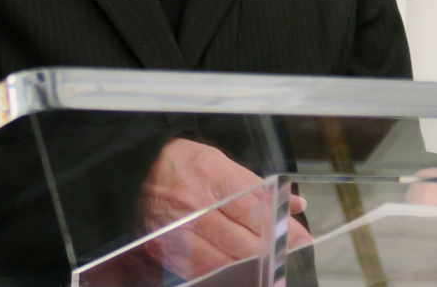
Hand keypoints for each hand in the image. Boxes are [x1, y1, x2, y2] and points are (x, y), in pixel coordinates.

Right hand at [137, 137, 311, 279]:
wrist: (136, 170)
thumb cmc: (182, 162)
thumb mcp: (220, 161)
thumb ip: (258, 186)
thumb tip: (295, 203)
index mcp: (211, 177)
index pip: (253, 209)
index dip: (280, 228)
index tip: (300, 239)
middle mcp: (195, 206)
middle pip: (241, 240)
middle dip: (270, 253)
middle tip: (288, 260)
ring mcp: (180, 232)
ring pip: (223, 261)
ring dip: (250, 269)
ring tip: (270, 272)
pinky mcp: (167, 251)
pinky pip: (201, 272)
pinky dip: (224, 276)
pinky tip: (241, 276)